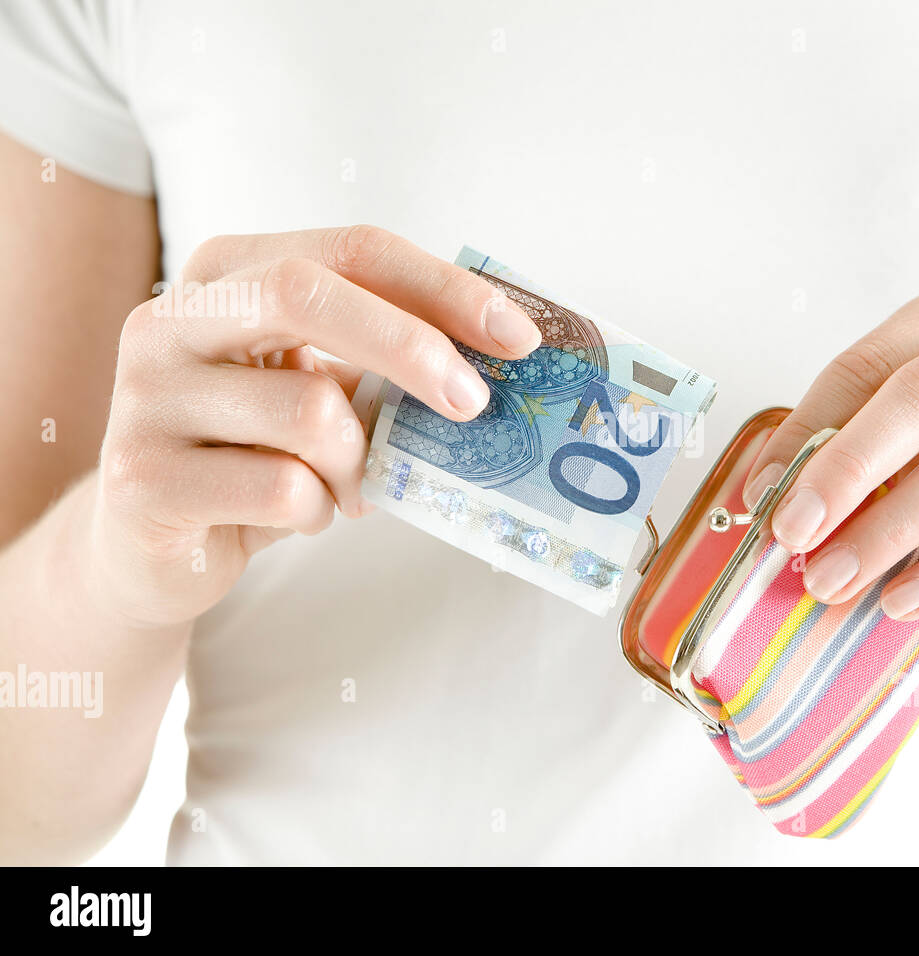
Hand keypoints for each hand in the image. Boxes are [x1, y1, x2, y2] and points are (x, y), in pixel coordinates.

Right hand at [90, 225, 540, 627]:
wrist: (151, 546)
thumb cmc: (257, 452)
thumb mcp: (319, 387)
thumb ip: (383, 361)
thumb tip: (500, 355)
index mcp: (227, 274)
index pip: (350, 250)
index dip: (441, 286)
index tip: (517, 335)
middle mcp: (171, 320)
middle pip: (305, 294)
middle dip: (410, 346)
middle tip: (473, 403)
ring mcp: (146, 397)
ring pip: (308, 413)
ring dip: (359, 463)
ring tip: (345, 483)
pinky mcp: (142, 479)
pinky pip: (284, 490)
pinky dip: (319, 511)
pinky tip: (300, 514)